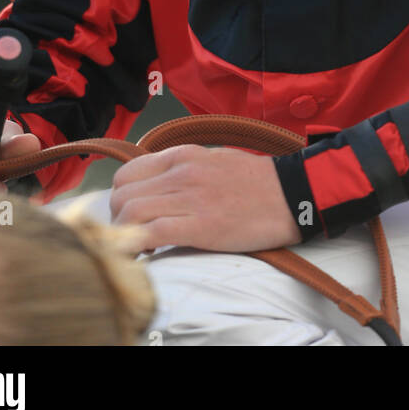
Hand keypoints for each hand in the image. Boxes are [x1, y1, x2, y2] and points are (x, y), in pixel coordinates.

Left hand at [110, 145, 302, 253]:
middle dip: (118, 219)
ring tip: (140, 246)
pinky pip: (150, 233)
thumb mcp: (212, 159)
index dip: (121, 198)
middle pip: (121, 195)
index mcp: (182, 155)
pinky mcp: (200, 226)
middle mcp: (180, 173)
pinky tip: (147, 254)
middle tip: (132, 235)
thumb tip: (155, 185)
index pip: (126, 173)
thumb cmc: (254, 181)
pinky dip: (138, 245)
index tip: (130, 215)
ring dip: (125, 234)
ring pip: (130, 213)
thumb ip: (181, 168)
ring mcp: (189, 198)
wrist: (290, 194)